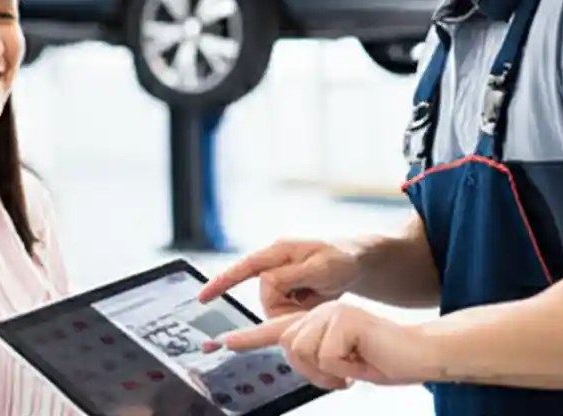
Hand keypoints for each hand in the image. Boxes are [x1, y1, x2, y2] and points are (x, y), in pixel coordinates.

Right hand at [197, 239, 360, 317]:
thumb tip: (265, 285)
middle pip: (265, 296)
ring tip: (318, 295)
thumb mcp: (320, 266)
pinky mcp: (290, 291)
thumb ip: (290, 275)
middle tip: (313, 296)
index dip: (221, 283)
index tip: (202, 298)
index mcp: (279, 251)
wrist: (360, 262)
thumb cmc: (342, 257)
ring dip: (297, 309)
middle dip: (287, 304)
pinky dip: (301, 311)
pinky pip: (286, 311)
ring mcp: (283, 278)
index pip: (244, 267)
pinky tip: (316, 300)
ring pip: (275, 308)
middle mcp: (276, 264)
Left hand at [218, 302, 430, 388]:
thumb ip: (314, 357)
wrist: (418, 354)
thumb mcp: (340, 364)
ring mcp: (330, 311)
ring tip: (355, 362)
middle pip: (290, 350)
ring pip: (304, 352)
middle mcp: (319, 312)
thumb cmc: (385, 360)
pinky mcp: (342, 318)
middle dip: (314, 372)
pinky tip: (363, 356)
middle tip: (344, 372)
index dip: (247, 338)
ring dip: (330, 370)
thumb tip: (294, 355)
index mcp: (316, 322)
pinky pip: (326, 356)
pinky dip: (345, 367)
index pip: (276, 331)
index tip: (220, 342)